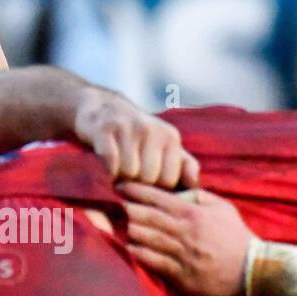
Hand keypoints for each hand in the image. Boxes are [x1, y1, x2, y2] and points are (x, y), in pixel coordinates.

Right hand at [73, 88, 198, 187]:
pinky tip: (105, 167)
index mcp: (170, 137)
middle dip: (136, 183)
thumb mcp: (164, 146)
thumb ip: (184, 165)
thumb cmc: (136, 135)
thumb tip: (195, 186)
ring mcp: (127, 127)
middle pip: (148, 177)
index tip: (146, 182)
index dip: (155, 188)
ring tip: (117, 171)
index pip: (169, 180)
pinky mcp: (103, 127)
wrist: (101, 107)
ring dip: (119, 177)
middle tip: (128, 177)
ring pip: (128, 171)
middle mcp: (151, 129)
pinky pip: (110, 160)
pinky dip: (106, 169)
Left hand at [118, 181, 253, 295]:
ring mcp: (183, 254)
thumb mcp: (222, 208)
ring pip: (147, 238)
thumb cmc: (237, 237)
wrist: (256, 271)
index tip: (118, 185)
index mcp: (193, 213)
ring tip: (115, 224)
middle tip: (109, 203)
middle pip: (146, 216)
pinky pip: (154, 262)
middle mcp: (185, 232)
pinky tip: (128, 247)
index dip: (134, 190)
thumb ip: (199, 196)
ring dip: (129, 230)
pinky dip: (139, 253)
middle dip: (126, 209)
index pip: (157, 197)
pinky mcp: (182, 274)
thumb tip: (177, 188)